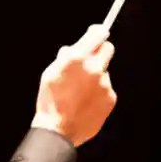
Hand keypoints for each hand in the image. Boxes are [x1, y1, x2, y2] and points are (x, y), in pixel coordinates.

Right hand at [31, 24, 117, 145]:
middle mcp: (94, 68)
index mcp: (77, 58)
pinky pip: (106, 88)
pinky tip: (86, 101)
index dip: (98, 32)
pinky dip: (99, 91)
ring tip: (80, 91)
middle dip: (100, 51)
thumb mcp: (50, 72)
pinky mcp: (110, 98)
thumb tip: (72, 49)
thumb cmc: (50, 100)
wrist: (59, 129)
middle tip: (90, 60)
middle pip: (108, 48)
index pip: (98, 34)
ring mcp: (105, 84)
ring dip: (96, 76)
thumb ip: (64, 58)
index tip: (98, 32)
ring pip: (105, 71)